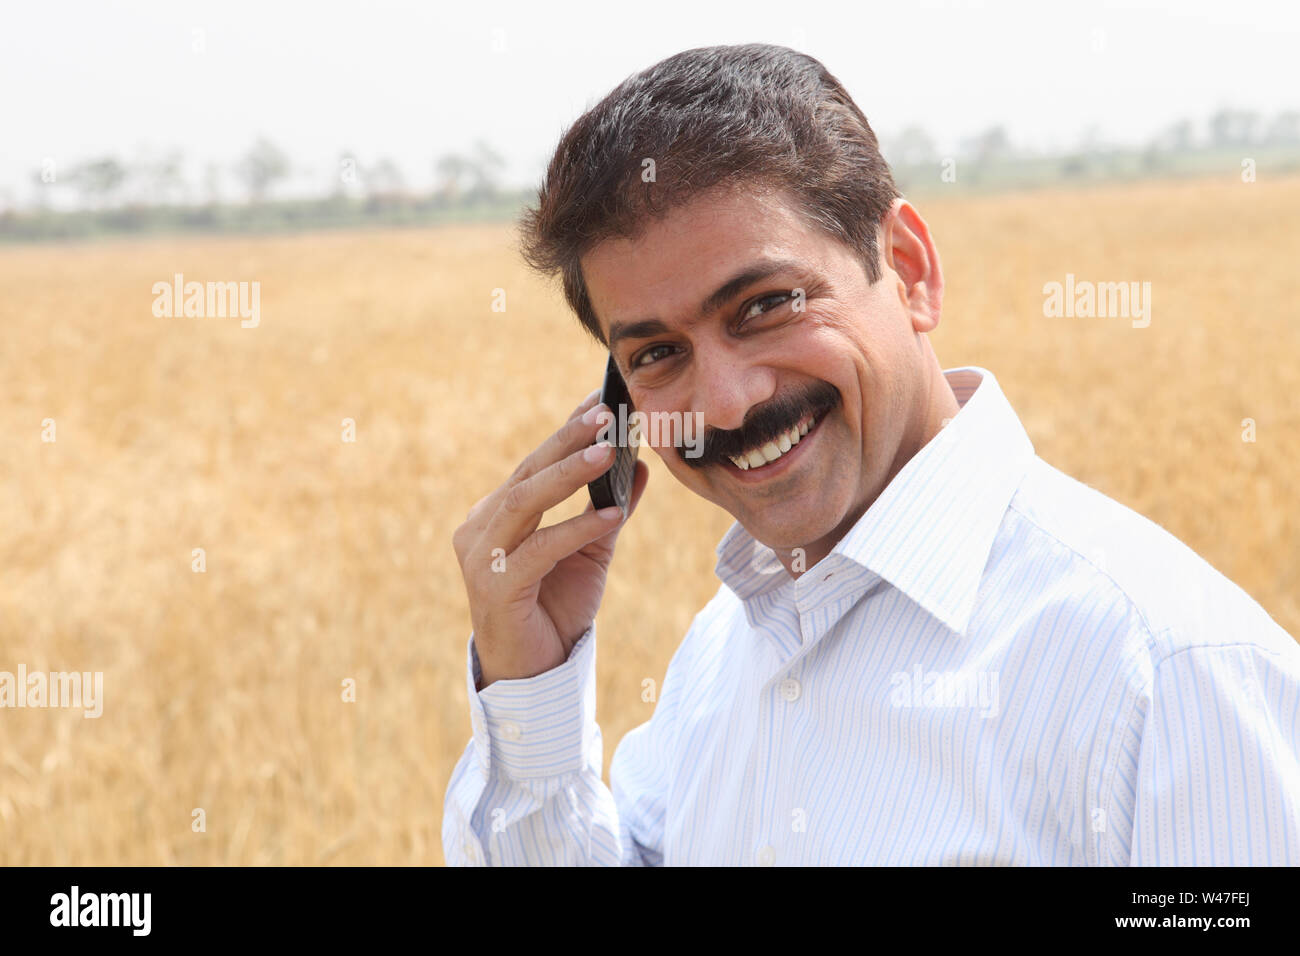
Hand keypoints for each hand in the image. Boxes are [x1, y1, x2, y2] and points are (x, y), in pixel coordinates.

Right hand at [452, 388, 649, 689]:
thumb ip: (608, 508)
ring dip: (569, 473)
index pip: (535, 463)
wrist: (533, 675)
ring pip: (525, 500)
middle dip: (568, 440)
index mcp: (498, 514)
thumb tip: (640, 463)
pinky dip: (576, 529)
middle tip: (607, 413)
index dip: (568, 430)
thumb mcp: (590, 553)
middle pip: (528, 472)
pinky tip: (612, 515)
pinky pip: (538, 548)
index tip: (603, 400)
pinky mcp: (494, 586)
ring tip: (609, 451)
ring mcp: (481, 556)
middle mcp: (481, 527)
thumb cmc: (555, 611)